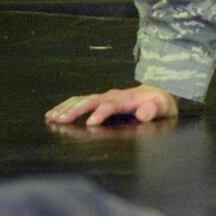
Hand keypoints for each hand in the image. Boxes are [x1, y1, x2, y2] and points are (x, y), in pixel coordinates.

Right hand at [46, 84, 179, 126]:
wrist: (158, 92)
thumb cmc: (160, 103)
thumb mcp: (164, 107)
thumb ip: (155, 109)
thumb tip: (143, 113)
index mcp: (128, 99)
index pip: (112, 105)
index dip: (102, 113)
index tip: (91, 123)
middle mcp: (113, 96)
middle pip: (91, 100)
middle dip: (76, 110)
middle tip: (60, 120)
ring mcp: (105, 96)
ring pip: (82, 100)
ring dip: (67, 108)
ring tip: (51, 117)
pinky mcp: (100, 100)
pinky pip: (80, 101)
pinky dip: (66, 106)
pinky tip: (53, 114)